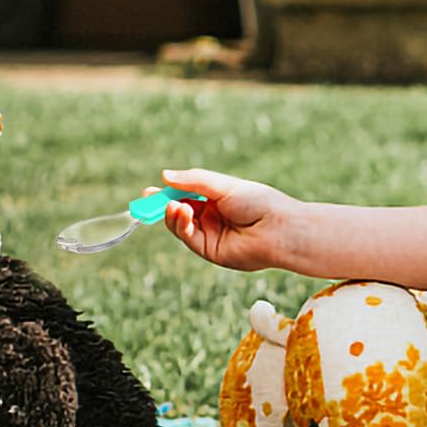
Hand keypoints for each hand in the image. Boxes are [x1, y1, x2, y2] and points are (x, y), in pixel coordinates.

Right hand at [158, 167, 297, 271]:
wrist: (278, 229)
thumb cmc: (258, 202)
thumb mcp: (223, 185)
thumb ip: (193, 181)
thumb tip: (164, 175)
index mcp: (217, 199)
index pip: (186, 194)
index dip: (168, 192)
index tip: (150, 190)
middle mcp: (212, 217)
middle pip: (179, 211)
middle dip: (162, 205)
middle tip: (147, 197)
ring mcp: (210, 235)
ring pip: (180, 226)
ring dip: (172, 214)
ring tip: (173, 204)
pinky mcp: (210, 251)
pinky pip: (188, 238)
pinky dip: (180, 225)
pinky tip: (181, 212)